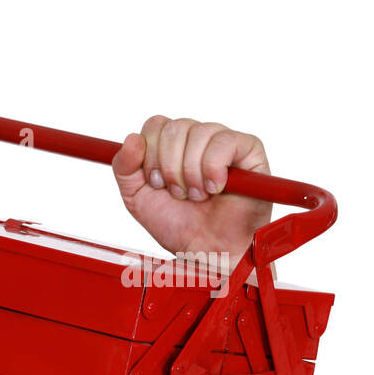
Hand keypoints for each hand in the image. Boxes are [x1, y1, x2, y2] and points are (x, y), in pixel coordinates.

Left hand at [111, 116, 272, 256]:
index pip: (156, 124)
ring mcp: (223, 142)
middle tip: (178, 193)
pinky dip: (213, 169)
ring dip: (191, 173)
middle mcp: (197, 139)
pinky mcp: (249, 149)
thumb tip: (131, 138)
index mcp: (172, 146)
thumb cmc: (177, 225)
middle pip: (174, 127)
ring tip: (198, 196)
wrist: (206, 249)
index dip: (150, 154)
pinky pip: (224, 141)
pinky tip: (216, 188)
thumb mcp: (136, 197)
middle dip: (169, 167)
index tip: (155, 183)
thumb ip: (124, 168)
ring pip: (198, 132)